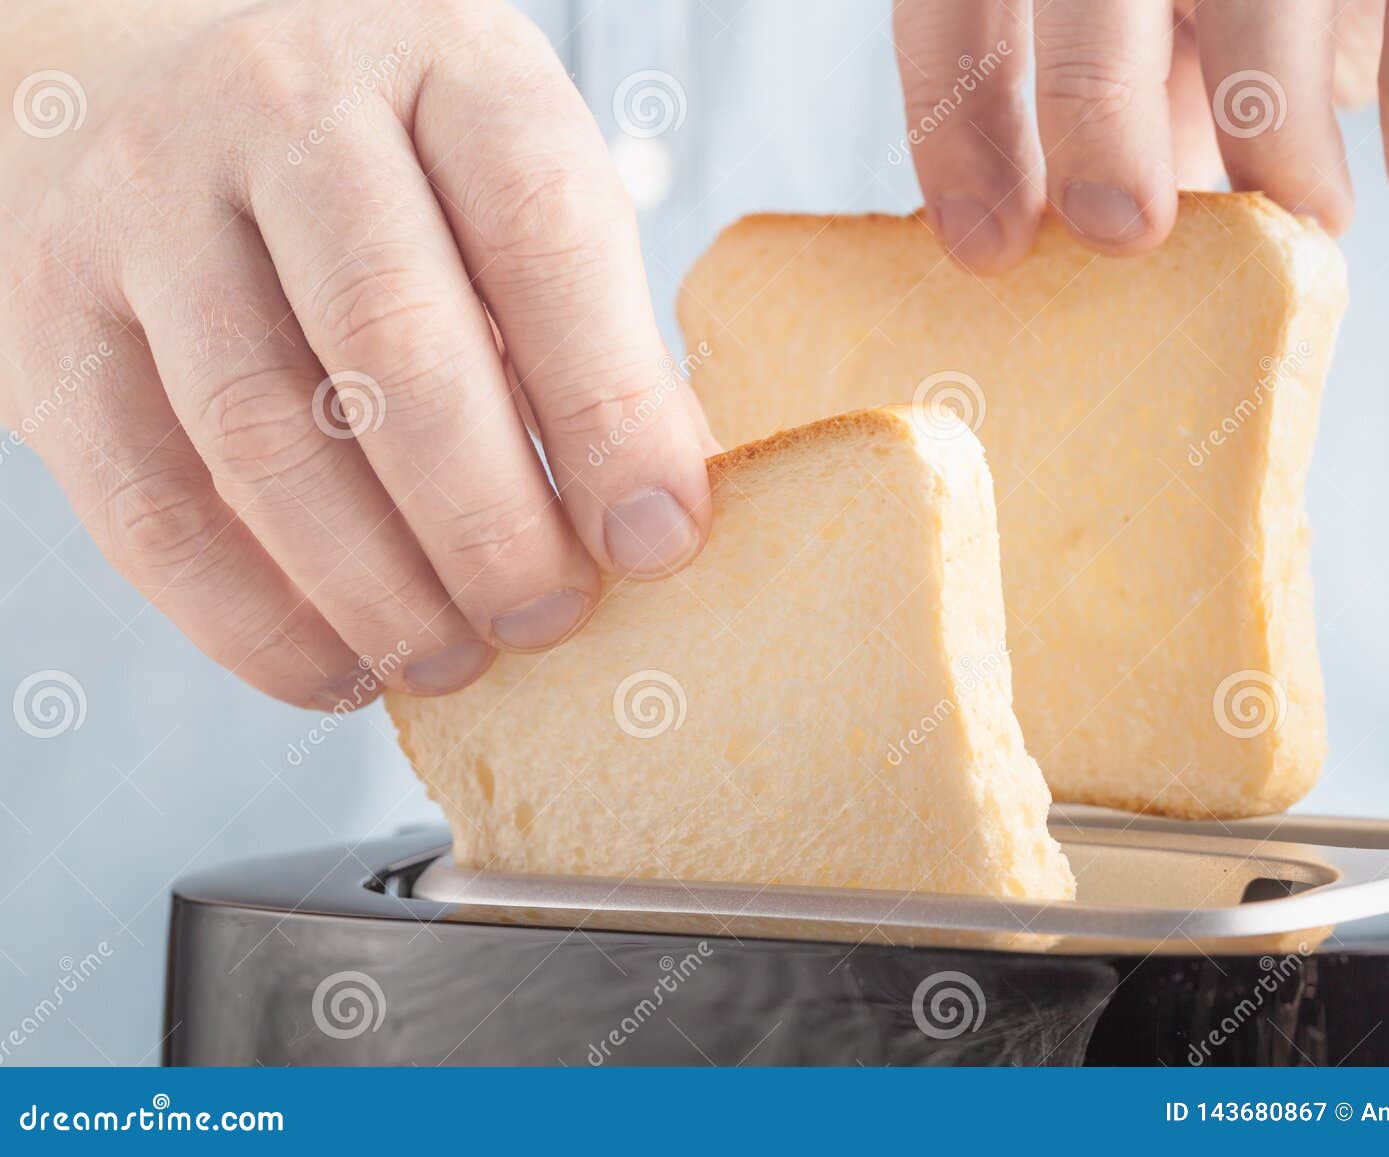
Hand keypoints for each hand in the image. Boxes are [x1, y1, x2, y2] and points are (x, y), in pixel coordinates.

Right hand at [0, 0, 715, 708]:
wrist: (133, 92)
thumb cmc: (375, 170)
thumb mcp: (500, 188)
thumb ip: (582, 327)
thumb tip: (651, 516)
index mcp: (441, 61)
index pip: (540, 227)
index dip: (610, 403)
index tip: (657, 537)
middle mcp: (280, 105)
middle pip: (393, 336)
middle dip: (487, 515)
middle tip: (549, 617)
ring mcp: (144, 204)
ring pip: (263, 431)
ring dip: (375, 585)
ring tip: (452, 657)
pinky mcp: (49, 319)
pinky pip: (149, 503)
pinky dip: (252, 618)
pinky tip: (338, 667)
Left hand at [894, 0, 1388, 266]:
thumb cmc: (1257, 41)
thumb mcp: (1160, 77)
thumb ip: (1099, 138)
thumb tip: (1034, 267)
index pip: (964, 4)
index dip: (963, 124)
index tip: (987, 251)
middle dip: (1093, 106)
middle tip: (1123, 231)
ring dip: (1279, 126)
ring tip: (1304, 226)